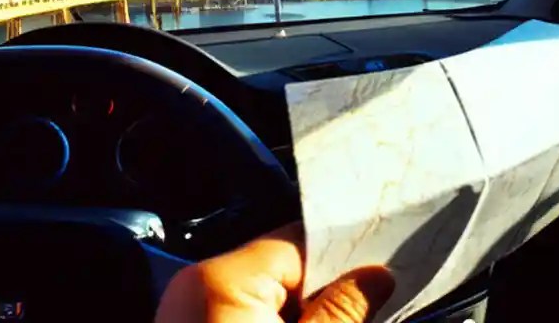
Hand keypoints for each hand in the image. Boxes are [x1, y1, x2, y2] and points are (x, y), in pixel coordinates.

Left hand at [154, 223, 393, 322]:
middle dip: (320, 290)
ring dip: (293, 311)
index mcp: (221, 278)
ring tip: (338, 314)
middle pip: (277, 268)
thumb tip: (375, 277)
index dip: (342, 257)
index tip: (378, 270)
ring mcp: (180, 313)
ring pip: (257, 294)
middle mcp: (192, 285)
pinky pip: (233, 312)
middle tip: (363, 303)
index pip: (297, 242)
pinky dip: (264, 320)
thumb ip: (341, 312)